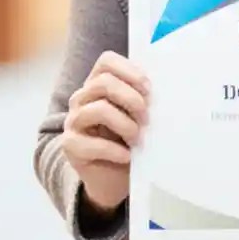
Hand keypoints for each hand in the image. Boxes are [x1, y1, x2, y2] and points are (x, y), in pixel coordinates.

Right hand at [63, 50, 149, 212]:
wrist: (113, 178)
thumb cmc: (129, 141)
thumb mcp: (137, 116)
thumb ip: (144, 99)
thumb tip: (168, 88)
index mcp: (98, 84)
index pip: (106, 61)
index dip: (130, 71)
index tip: (149, 89)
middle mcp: (82, 98)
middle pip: (103, 82)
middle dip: (132, 99)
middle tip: (147, 118)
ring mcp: (73, 121)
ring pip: (98, 109)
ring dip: (125, 125)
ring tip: (138, 139)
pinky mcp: (70, 145)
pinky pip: (90, 143)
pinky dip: (114, 150)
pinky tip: (127, 156)